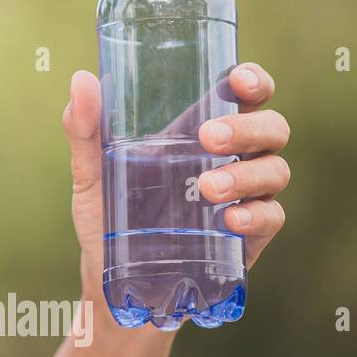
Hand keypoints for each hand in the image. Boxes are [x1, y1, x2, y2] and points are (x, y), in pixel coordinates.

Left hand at [63, 62, 289, 288]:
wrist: (109, 277)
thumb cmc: (106, 214)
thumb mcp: (90, 170)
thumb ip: (84, 128)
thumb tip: (81, 80)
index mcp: (198, 131)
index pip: (244, 95)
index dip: (253, 81)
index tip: (239, 80)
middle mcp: (230, 159)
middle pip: (271, 129)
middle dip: (248, 128)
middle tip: (209, 138)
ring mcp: (243, 197)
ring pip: (275, 171)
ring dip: (248, 173)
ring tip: (208, 188)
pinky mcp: (247, 237)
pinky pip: (271, 219)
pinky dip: (256, 216)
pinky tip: (230, 220)